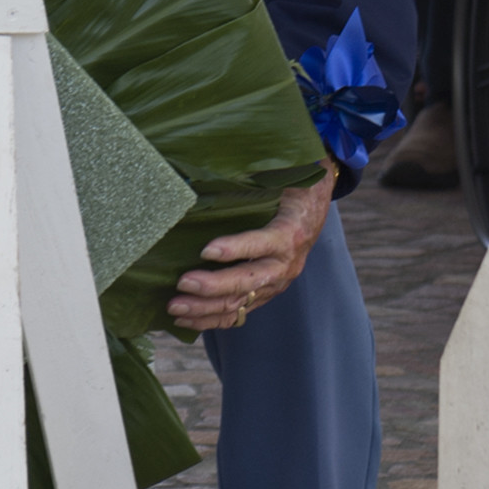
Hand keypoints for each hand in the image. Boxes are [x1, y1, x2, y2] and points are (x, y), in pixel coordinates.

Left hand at [172, 162, 334, 330]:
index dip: (235, 248)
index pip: (261, 243)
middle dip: (213, 286)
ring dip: (205, 309)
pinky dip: (211, 319)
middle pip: (248, 281)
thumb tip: (214, 168)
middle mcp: (285, 264)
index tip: (206, 249)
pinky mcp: (265, 294)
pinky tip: (186, 320)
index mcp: (289, 233)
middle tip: (182, 283)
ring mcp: (276, 283)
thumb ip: (256, 178)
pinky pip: (239, 313)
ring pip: (240, 303)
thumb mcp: (281, 178)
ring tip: (175, 307)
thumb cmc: (289, 189)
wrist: (313, 208)